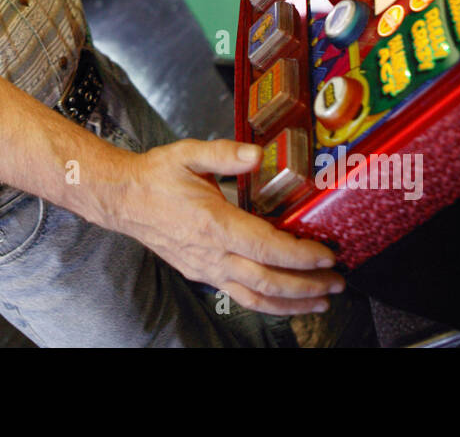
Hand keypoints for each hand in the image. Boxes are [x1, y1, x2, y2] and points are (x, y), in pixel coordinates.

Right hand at [109, 139, 343, 314]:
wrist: (122, 199)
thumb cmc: (155, 177)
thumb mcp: (187, 154)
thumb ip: (224, 153)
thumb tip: (257, 154)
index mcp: (213, 224)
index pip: (266, 247)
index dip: (301, 255)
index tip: (327, 254)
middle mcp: (211, 254)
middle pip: (268, 281)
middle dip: (307, 285)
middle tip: (337, 280)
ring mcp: (206, 269)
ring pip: (255, 298)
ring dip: (292, 303)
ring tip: (321, 301)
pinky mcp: (201, 274)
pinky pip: (240, 297)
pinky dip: (268, 304)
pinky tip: (285, 301)